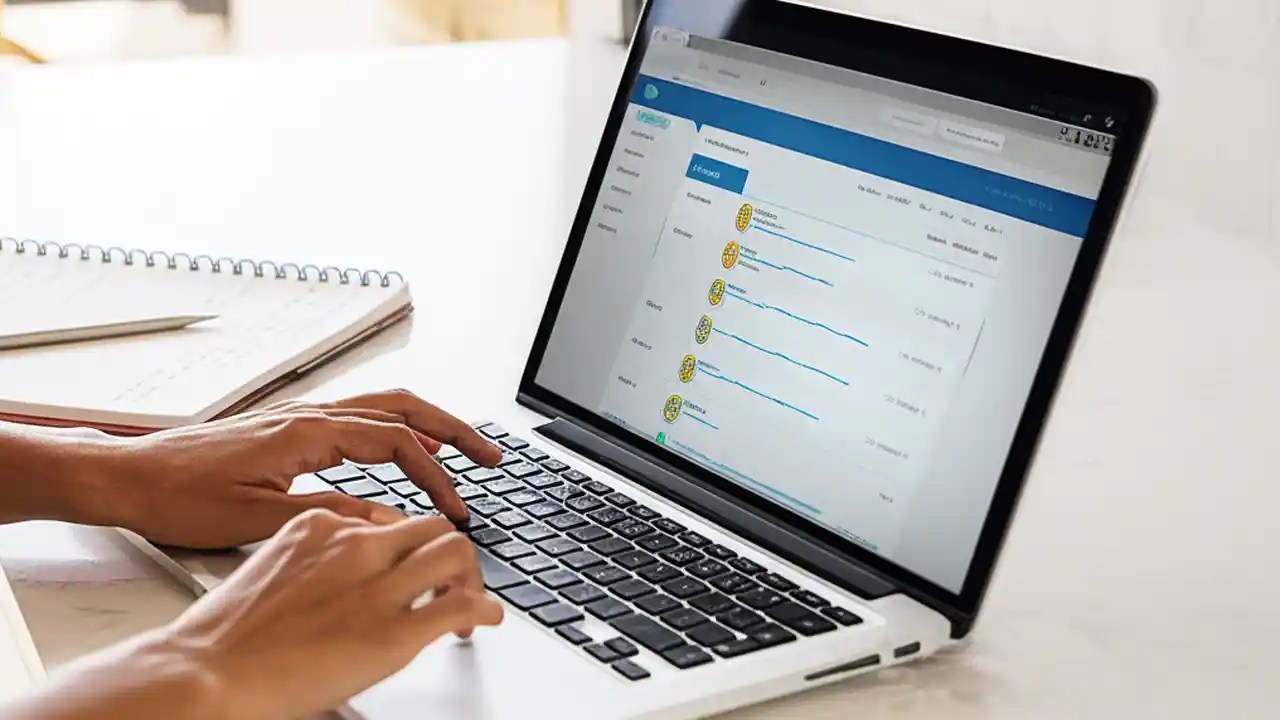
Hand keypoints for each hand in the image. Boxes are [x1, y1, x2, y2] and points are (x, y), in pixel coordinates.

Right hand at [0, 510, 503, 719]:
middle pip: (430, 526)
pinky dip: (484, 609)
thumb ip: (314, 563)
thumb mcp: (270, 571)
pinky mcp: (392, 630)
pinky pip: (461, 604)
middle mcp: (354, 544)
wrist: (202, 672)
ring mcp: (376, 585)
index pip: (388, 520)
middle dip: (450, 554)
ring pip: (455, 551)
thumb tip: (340, 580)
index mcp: (320, 525)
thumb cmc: (222, 636)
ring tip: (469, 602)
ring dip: (471, 577)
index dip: (409, 546)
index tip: (413, 564)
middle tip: (453, 582)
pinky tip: (484, 620)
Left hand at [99, 389, 501, 548]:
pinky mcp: (288, 429)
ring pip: (382, 407)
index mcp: (307, 432)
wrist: (126, 476)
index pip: (396, 444)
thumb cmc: (178, 496)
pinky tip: (402, 450)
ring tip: (462, 449)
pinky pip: (358, 417)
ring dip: (428, 424)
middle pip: (402, 409)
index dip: (435, 476)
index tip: (457, 506)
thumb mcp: (258, 519)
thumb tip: (389, 523)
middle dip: (453, 430)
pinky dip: (395, 428)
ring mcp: (299, 418)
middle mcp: (309, 415)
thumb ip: (331, 517)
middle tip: (491, 456)